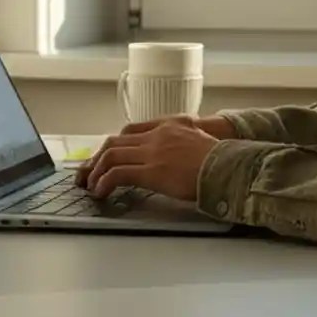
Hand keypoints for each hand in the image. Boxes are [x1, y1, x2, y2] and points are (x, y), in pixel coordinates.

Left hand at [75, 120, 221, 200]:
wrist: (230, 165)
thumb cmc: (222, 159)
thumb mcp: (200, 140)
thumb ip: (183, 142)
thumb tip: (174, 158)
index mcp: (169, 125)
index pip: (130, 129)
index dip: (114, 144)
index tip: (105, 156)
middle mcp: (157, 134)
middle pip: (115, 141)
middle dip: (97, 158)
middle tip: (86, 172)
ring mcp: (153, 152)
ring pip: (111, 156)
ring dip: (96, 171)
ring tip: (91, 185)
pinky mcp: (151, 171)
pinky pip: (117, 174)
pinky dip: (104, 183)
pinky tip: (101, 192)